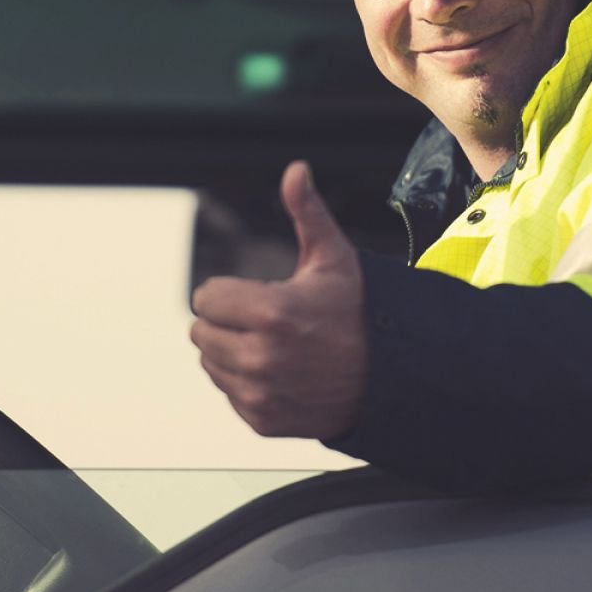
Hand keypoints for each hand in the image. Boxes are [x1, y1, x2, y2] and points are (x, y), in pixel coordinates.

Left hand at [190, 161, 366, 438]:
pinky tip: (281, 372)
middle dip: (228, 322)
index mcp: (270, 312)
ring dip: (233, 352)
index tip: (259, 296)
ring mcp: (260, 393)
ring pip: (210, 363)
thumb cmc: (360, 313)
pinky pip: (229, 393)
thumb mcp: (334, 258)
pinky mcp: (262, 420)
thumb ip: (306, 212)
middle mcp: (260, 357)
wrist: (390, 376)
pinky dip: (247, 383)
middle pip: (201, 332)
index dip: (230, 292)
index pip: (204, 298)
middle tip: (268, 322)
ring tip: (275, 346)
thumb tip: (296, 171)